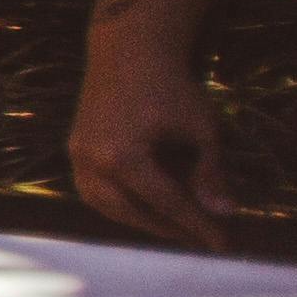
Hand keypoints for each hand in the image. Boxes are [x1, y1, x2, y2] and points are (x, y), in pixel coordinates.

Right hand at [70, 31, 237, 251]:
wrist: (128, 51)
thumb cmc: (170, 86)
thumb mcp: (201, 128)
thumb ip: (210, 172)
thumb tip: (223, 213)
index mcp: (123, 157)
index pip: (166, 203)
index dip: (197, 225)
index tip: (221, 244)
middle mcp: (92, 161)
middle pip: (129, 212)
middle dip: (166, 229)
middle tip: (197, 236)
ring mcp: (77, 155)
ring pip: (104, 205)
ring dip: (137, 220)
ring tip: (169, 224)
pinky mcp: (74, 148)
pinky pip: (92, 189)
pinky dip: (116, 204)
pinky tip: (140, 203)